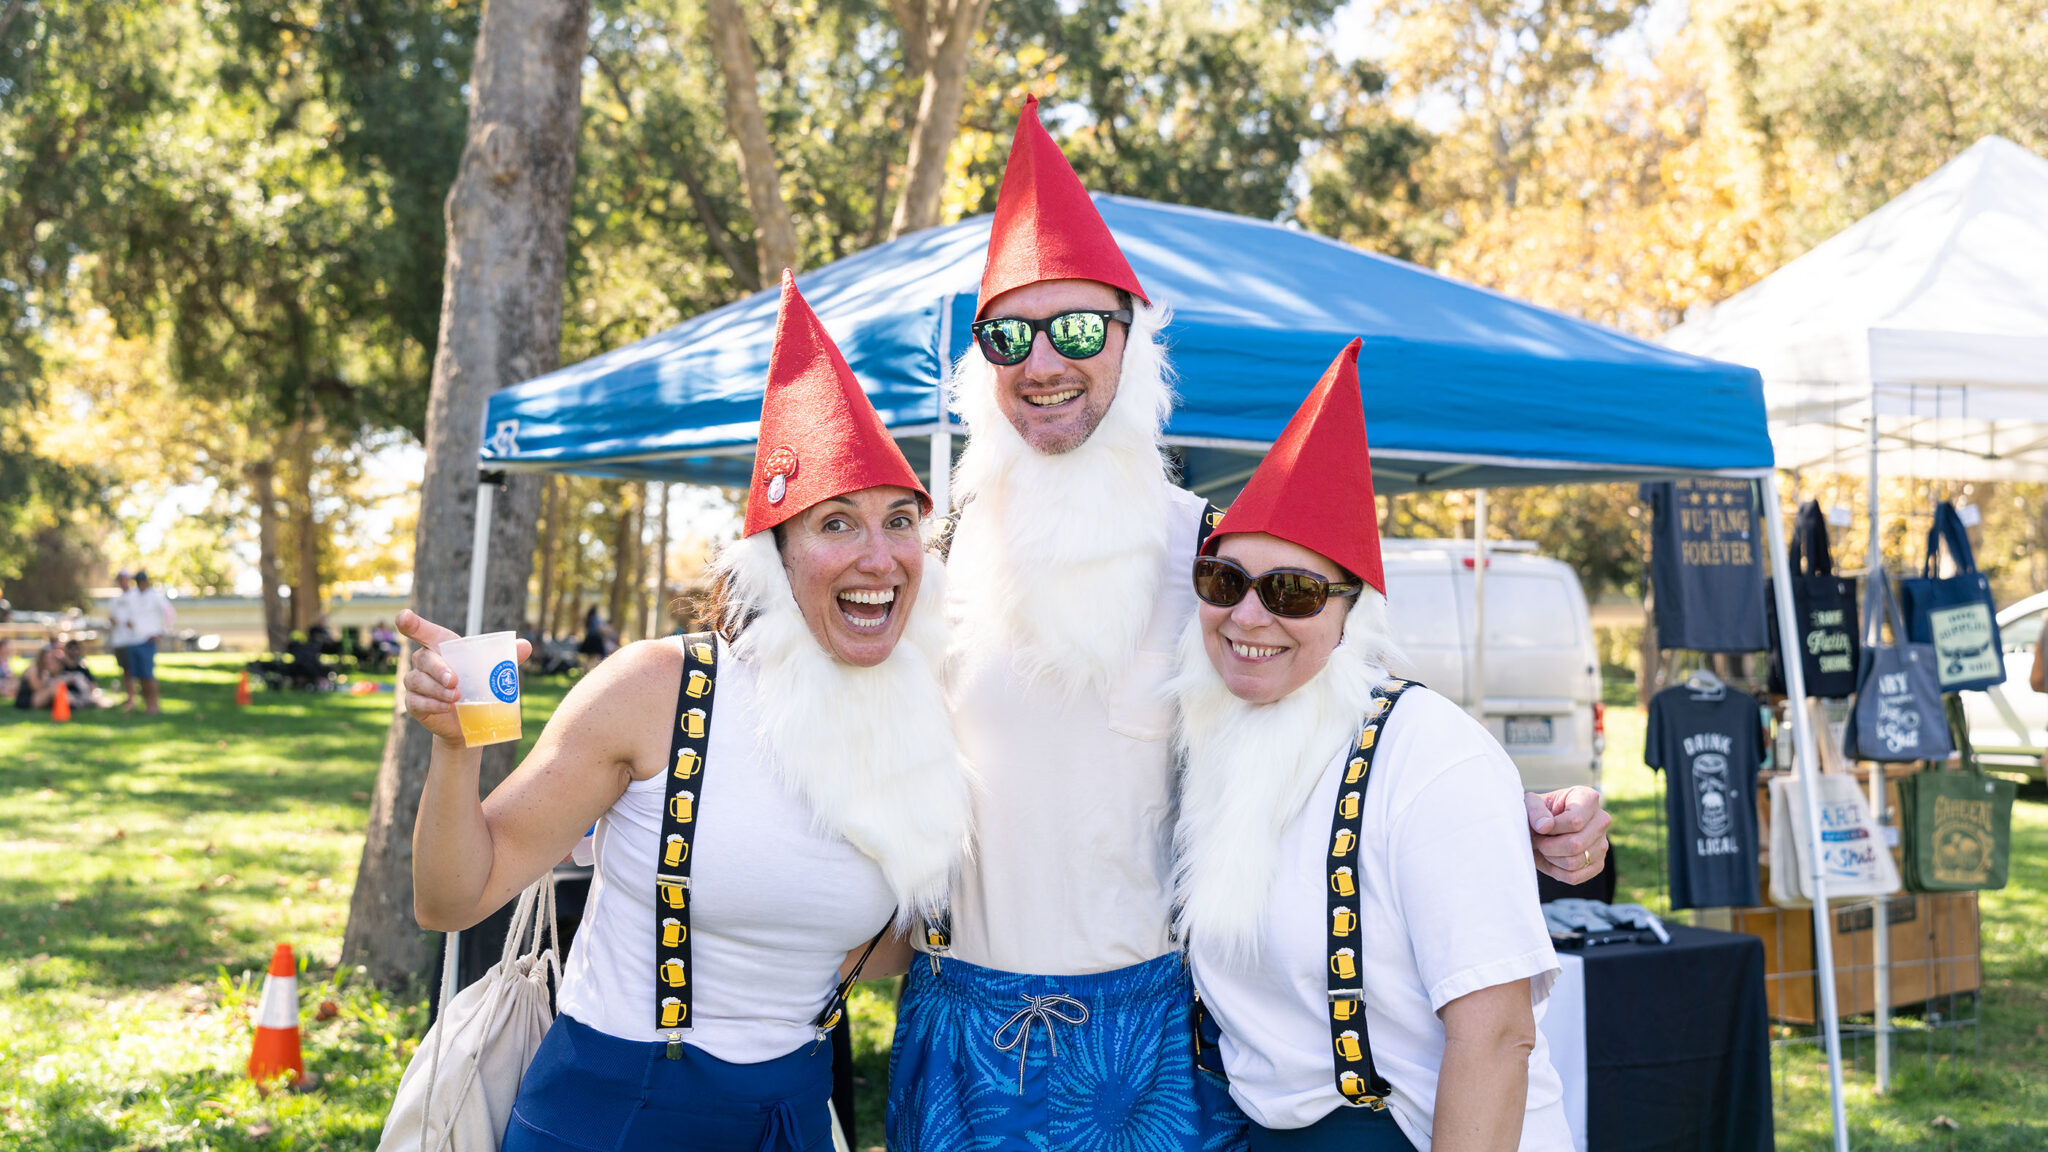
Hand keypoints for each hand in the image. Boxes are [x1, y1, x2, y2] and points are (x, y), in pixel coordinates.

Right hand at [398, 609, 531, 747]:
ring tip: (457, 698)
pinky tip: (445, 708)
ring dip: (437, 690)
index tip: (404, 616)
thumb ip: (506, 658)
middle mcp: (423, 661)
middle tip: (455, 681)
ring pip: (417, 681)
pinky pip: (416, 701)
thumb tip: (526, 645)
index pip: (423, 631)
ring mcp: (415, 682)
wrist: (468, 721)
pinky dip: (431, 704)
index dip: (411, 623)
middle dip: (439, 669)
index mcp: (441, 647)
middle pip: (424, 658)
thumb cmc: (478, 686)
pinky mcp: (413, 703)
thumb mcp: (493, 672)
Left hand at [1526, 786, 1610, 884]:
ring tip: (1543, 848)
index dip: (1552, 829)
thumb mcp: (1532, 803)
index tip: (1540, 827)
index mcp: (1588, 798)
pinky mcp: (1597, 864)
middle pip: (1575, 844)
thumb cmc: (1540, 811)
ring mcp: (1603, 844)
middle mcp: (1601, 820)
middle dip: (1548, 846)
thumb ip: (1535, 810)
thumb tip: (1544, 826)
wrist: (1546, 825)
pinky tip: (1549, 860)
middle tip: (1537, 840)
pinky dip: (1556, 872)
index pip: (1575, 821)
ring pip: (1574, 862)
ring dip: (1550, 859)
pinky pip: (1575, 877)